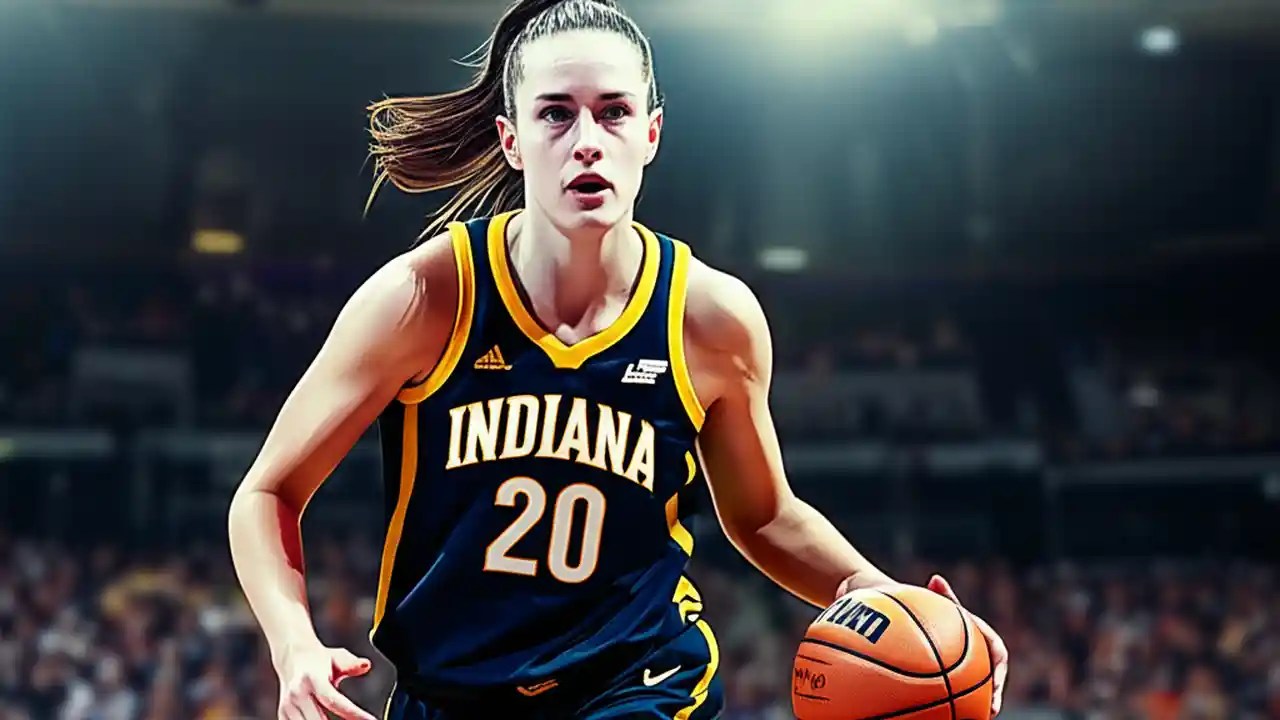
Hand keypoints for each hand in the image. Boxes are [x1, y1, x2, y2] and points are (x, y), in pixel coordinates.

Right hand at [275, 643, 376, 719]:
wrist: (292, 656)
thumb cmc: (319, 659)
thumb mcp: (337, 657)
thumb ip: (351, 664)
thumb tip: (366, 665)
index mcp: (312, 679)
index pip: (335, 701)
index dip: (354, 714)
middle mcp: (297, 694)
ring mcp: (288, 707)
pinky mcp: (283, 716)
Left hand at [927, 574, 1007, 716]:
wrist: (919, 620)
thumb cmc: (933, 611)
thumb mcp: (938, 603)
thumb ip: (942, 597)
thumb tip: (936, 579)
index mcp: (984, 640)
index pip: (998, 655)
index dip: (999, 672)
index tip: (995, 684)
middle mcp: (981, 658)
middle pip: (991, 680)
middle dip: (993, 696)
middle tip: (990, 711)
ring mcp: (971, 671)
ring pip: (977, 691)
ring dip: (977, 706)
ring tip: (970, 719)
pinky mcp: (958, 681)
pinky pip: (959, 695)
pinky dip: (955, 705)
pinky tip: (940, 715)